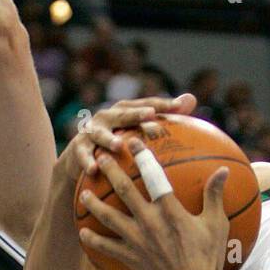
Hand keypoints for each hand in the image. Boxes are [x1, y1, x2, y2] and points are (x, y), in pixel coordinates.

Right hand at [61, 93, 196, 183]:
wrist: (80, 159)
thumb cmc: (116, 144)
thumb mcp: (137, 131)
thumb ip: (163, 117)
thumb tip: (192, 99)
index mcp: (125, 111)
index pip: (147, 105)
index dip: (162, 104)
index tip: (180, 106)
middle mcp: (108, 117)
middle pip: (123, 113)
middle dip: (135, 113)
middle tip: (150, 115)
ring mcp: (91, 131)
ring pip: (100, 133)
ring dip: (108, 139)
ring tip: (119, 146)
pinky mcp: (78, 148)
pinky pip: (83, 155)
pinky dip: (87, 161)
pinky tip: (94, 170)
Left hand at [78, 139, 229, 269]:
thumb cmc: (208, 259)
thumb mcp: (216, 225)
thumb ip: (214, 196)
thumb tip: (223, 170)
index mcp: (170, 211)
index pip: (153, 177)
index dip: (142, 157)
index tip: (132, 140)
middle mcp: (150, 223)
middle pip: (124, 191)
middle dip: (110, 171)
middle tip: (99, 157)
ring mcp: (137, 241)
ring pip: (109, 217)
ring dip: (94, 203)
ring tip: (83, 193)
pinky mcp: (131, 258)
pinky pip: (107, 248)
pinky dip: (93, 240)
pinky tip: (82, 233)